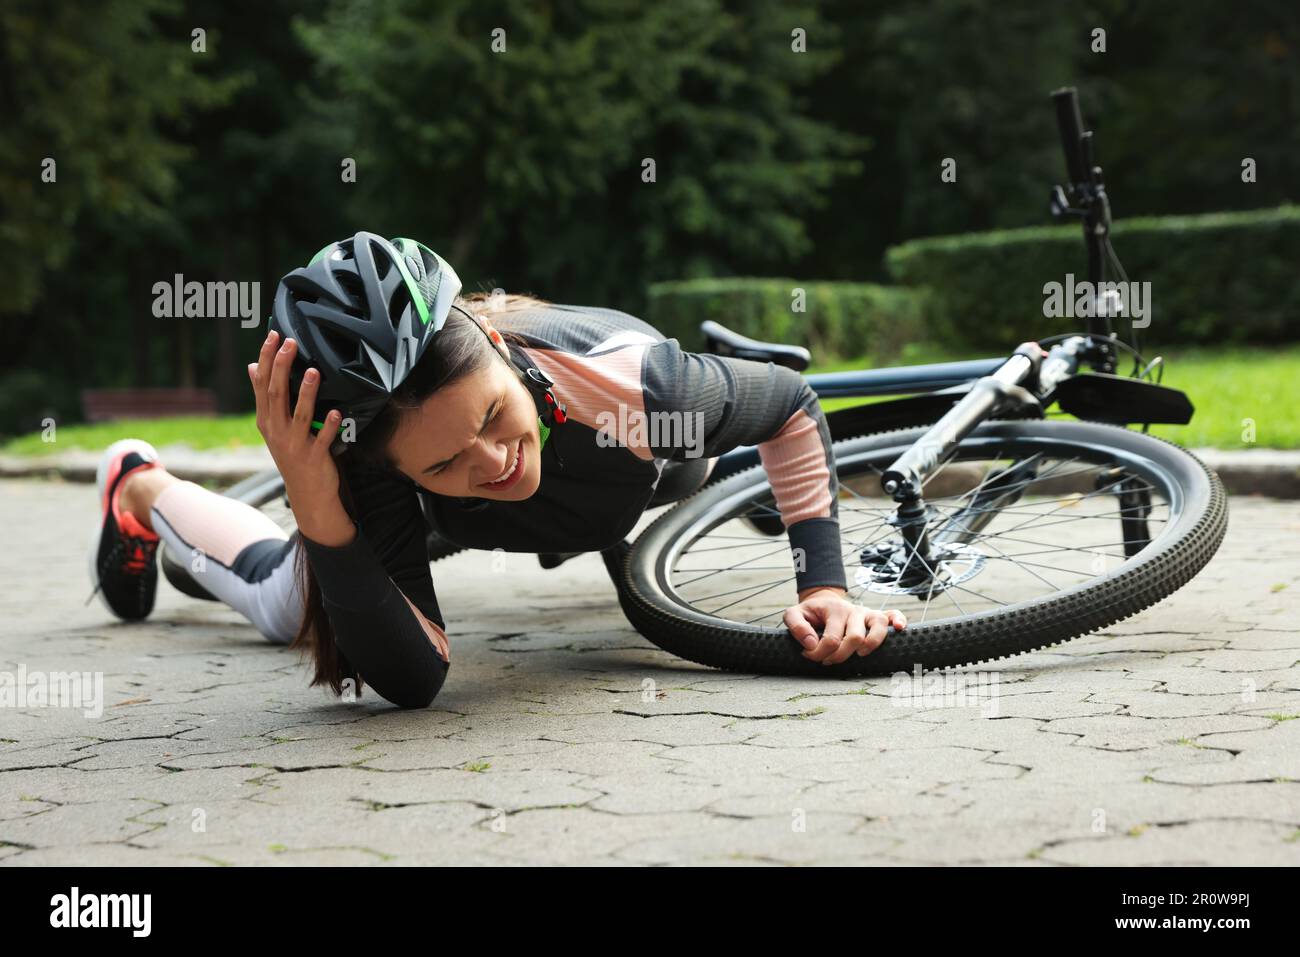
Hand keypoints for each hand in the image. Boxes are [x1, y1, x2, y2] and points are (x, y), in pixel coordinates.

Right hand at [248, 330, 350, 544]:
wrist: (307, 494)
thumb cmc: (292, 452)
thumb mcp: (273, 425)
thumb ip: (265, 397)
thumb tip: (252, 367)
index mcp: (266, 420)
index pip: (262, 384)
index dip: (266, 359)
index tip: (273, 335)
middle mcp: (277, 430)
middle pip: (276, 394)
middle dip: (282, 367)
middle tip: (291, 342)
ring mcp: (295, 444)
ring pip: (299, 415)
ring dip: (306, 393)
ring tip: (313, 372)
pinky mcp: (315, 457)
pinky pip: (322, 440)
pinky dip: (328, 426)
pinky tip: (336, 412)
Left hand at [783, 587, 906, 664]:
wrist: (822, 602)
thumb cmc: (810, 613)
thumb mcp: (794, 615)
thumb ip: (796, 627)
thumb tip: (811, 643)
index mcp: (834, 609)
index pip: (831, 639)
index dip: (819, 653)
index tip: (809, 655)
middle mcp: (853, 610)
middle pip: (855, 638)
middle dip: (840, 655)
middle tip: (827, 661)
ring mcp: (866, 612)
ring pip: (877, 627)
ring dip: (870, 645)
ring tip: (858, 655)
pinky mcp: (876, 616)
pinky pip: (892, 614)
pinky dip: (899, 620)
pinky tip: (901, 628)